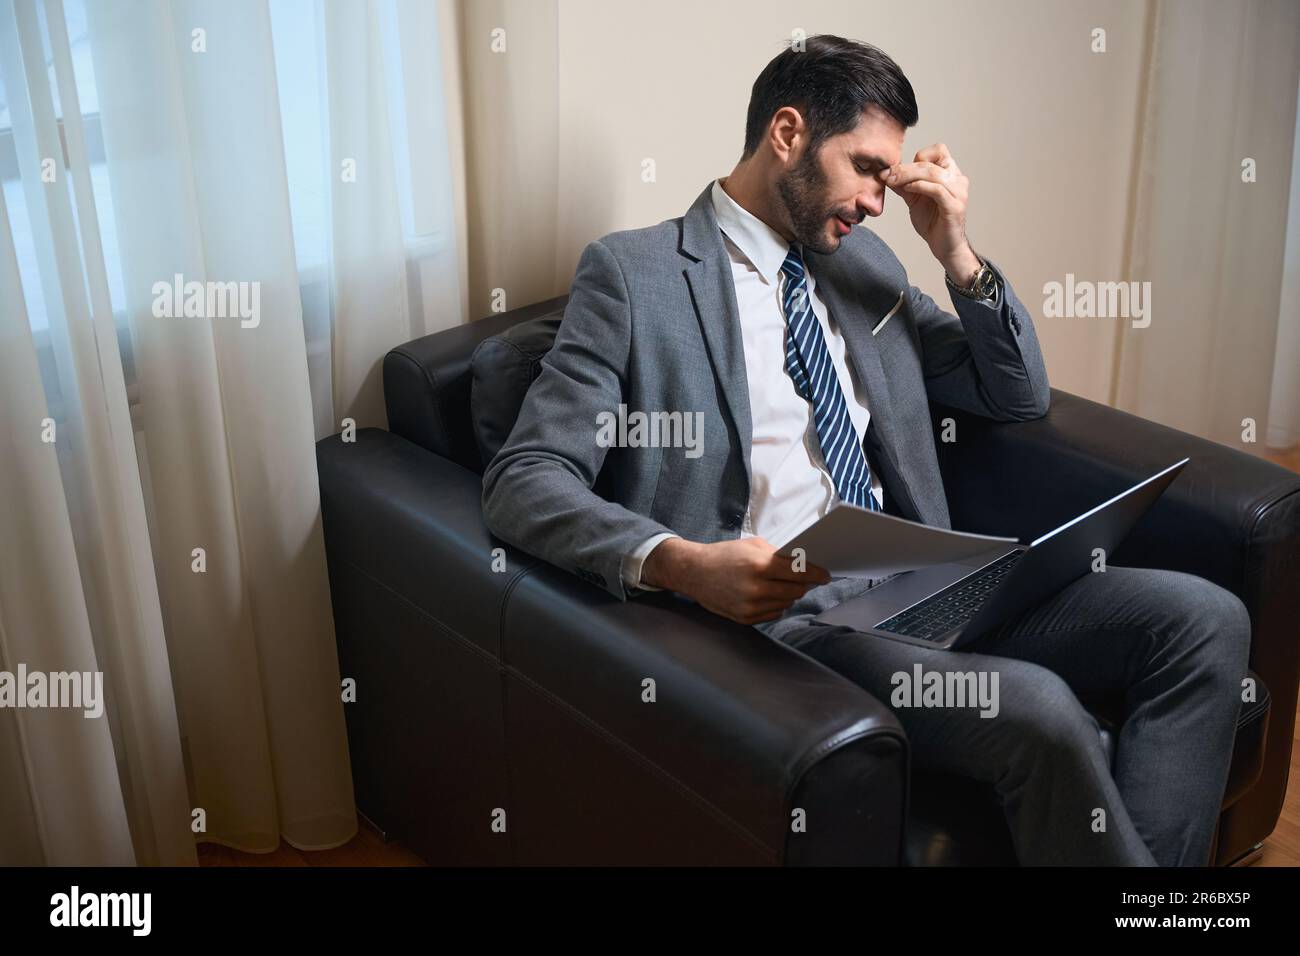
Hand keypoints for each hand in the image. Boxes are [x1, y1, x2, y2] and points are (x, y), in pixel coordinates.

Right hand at [642, 536, 831, 624]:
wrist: (694, 572)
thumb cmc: (724, 555)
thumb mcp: (753, 545)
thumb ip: (778, 555)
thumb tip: (802, 565)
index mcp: (759, 566)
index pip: (800, 573)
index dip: (817, 574)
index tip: (825, 575)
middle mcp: (756, 589)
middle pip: (796, 591)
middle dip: (804, 585)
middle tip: (807, 580)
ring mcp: (750, 606)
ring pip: (786, 604)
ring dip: (790, 595)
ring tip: (784, 585)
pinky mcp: (745, 618)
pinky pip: (773, 614)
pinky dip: (777, 605)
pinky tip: (770, 595)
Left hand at [882, 143, 979, 281]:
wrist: (944, 246)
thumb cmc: (933, 222)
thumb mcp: (913, 199)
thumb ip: (903, 185)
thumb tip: (885, 173)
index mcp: (951, 174)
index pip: (938, 150)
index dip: (918, 157)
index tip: (899, 169)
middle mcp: (958, 179)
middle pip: (931, 162)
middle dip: (905, 168)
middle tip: (887, 175)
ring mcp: (959, 192)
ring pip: (932, 173)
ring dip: (908, 176)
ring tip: (894, 182)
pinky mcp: (955, 206)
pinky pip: (936, 189)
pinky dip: (919, 186)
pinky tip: (907, 190)